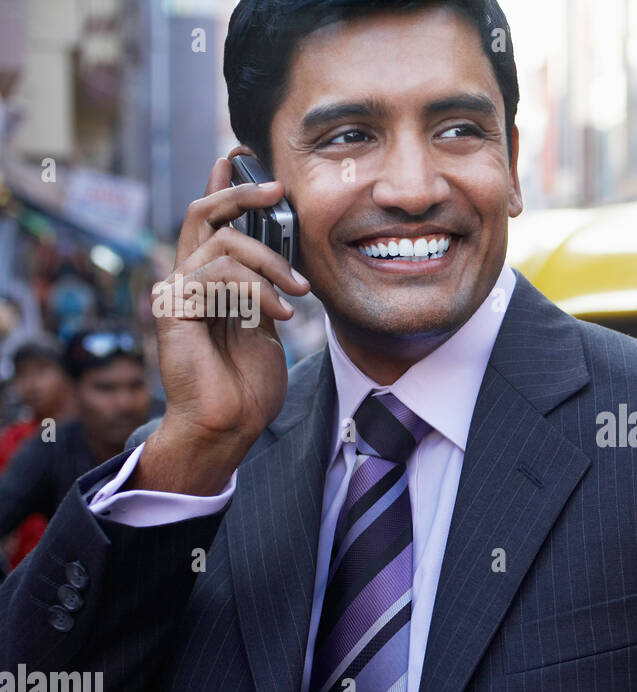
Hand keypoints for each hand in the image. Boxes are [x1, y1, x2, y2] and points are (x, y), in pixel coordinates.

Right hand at [131, 153, 311, 494]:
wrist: (230, 426)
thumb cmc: (248, 384)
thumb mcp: (267, 323)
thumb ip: (265, 288)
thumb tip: (285, 259)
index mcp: (209, 281)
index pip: (211, 221)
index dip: (225, 187)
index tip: (242, 157)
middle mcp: (187, 280)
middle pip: (205, 214)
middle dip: (241, 194)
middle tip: (277, 189)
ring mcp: (178, 293)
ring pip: (224, 246)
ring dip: (270, 265)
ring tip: (297, 293)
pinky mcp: (177, 311)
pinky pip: (218, 277)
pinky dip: (256, 290)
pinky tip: (279, 313)